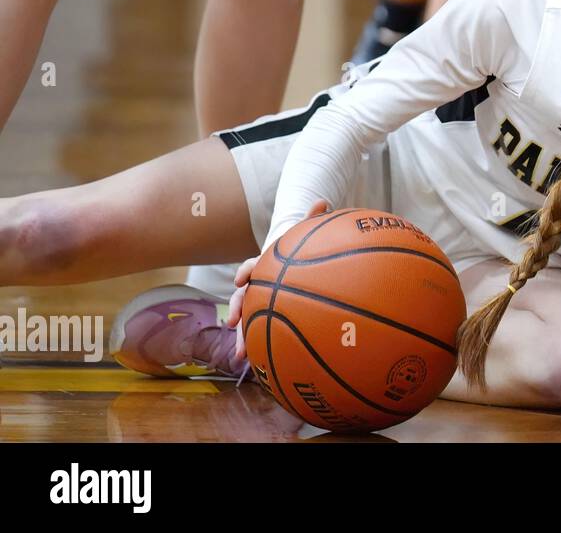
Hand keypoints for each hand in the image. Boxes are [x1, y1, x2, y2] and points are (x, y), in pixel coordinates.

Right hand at [228, 199, 330, 361]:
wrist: (293, 263)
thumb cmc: (300, 251)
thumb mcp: (306, 235)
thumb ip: (313, 220)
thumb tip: (322, 200)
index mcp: (267, 264)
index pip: (253, 265)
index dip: (247, 270)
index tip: (243, 278)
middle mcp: (259, 283)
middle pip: (243, 295)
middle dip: (238, 309)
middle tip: (234, 322)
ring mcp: (260, 300)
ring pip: (247, 318)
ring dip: (241, 336)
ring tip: (241, 354)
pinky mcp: (266, 314)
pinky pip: (259, 330)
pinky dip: (256, 345)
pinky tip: (257, 364)